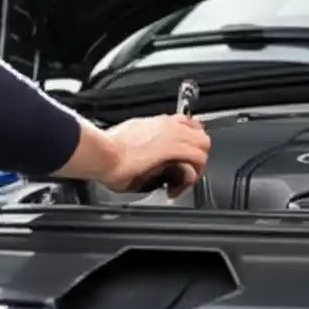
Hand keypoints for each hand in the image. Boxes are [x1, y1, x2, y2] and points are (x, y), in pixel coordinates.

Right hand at [55, 114, 210, 197]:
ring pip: (203, 145)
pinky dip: (192, 175)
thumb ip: (145, 142)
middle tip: (185, 170)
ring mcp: (173, 135)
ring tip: (182, 180)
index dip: (190, 141)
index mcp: (158, 122)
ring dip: (196, 164)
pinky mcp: (175, 149)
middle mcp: (169, 125)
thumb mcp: (129, 138)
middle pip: (201, 134)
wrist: (104, 153)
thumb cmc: (108, 148)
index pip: (189, 124)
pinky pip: (198, 160)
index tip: (184, 155)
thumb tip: (149, 155)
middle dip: (197, 153)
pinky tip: (177, 186)